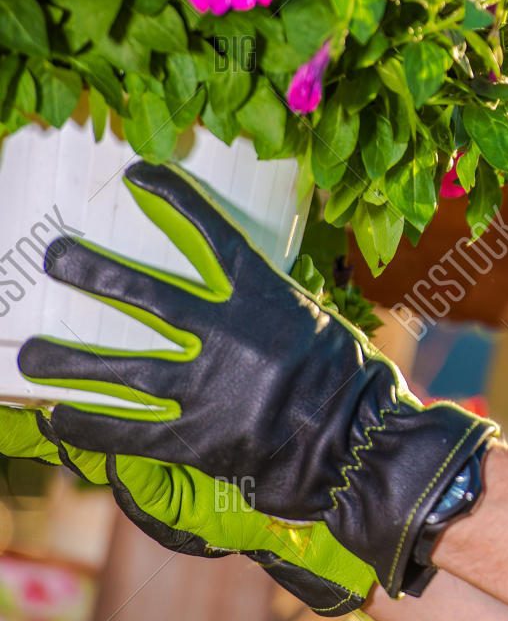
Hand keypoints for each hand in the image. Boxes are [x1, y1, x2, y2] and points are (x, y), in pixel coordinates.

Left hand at [17, 160, 496, 597]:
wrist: (362, 446)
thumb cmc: (353, 384)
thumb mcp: (317, 327)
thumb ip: (269, 312)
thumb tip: (241, 299)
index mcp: (265, 300)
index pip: (212, 236)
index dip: (174, 200)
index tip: (140, 175)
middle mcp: (226, 335)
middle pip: (142, 293)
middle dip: (92, 270)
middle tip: (56, 255)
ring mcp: (206, 387)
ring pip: (117, 367)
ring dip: (66, 359)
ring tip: (30, 354)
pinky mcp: (195, 437)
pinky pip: (125, 431)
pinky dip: (88, 426)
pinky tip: (61, 419)